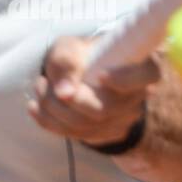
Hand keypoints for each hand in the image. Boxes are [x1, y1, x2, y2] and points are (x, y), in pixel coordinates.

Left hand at [28, 35, 158, 147]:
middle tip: (43, 81)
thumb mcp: (70, 47)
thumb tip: (64, 93)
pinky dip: (49, 121)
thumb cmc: (80, 56)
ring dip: (53, 108)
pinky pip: (75, 134)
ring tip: (39, 86)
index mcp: (140, 66)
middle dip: (69, 98)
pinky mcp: (104, 134)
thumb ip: (67, 61)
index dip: (124, 78)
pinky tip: (35, 106)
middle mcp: (137, 96)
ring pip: (86, 125)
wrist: (78, 74)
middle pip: (106, 108)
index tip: (100, 75)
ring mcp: (122, 119)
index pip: (146, 75)